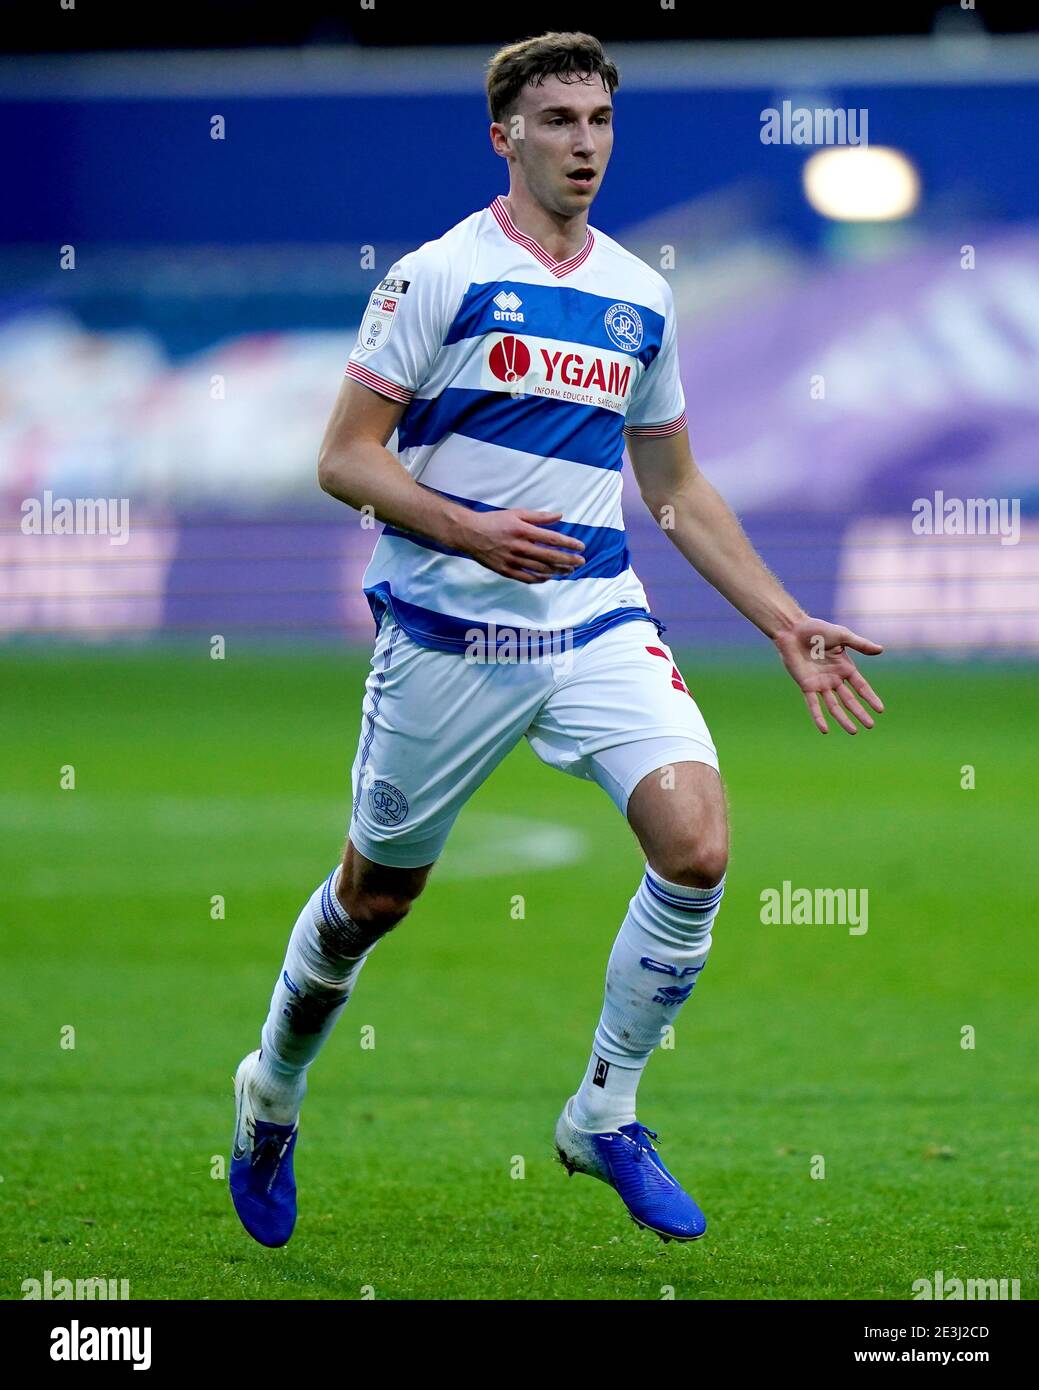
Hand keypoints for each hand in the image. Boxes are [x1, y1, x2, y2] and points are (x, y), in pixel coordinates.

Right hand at [460, 509, 584, 583]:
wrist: (469, 533)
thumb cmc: (494, 521)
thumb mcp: (516, 513)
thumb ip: (539, 516)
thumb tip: (559, 515)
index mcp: (523, 531)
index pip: (552, 539)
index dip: (569, 544)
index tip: (581, 547)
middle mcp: (520, 547)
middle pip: (549, 556)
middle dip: (568, 560)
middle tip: (581, 562)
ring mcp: (512, 560)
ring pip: (540, 568)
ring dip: (557, 570)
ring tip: (569, 571)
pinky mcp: (505, 570)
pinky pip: (526, 577)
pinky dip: (539, 578)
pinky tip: (548, 577)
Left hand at [774, 616, 884, 733]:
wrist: (793, 630)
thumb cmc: (817, 630)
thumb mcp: (842, 636)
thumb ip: (860, 645)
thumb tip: (881, 650)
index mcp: (845, 667)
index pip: (861, 687)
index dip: (870, 698)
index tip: (880, 710)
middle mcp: (834, 678)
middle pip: (849, 700)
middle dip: (860, 713)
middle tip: (870, 725)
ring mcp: (820, 684)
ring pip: (834, 706)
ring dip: (843, 719)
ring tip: (853, 731)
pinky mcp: (806, 686)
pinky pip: (813, 705)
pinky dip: (818, 717)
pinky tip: (825, 730)